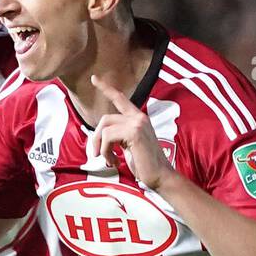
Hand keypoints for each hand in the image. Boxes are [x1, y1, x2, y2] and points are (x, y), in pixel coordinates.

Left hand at [88, 75, 172, 189]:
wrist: (161, 176)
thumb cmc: (145, 166)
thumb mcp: (130, 146)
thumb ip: (119, 136)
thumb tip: (101, 137)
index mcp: (138, 119)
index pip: (120, 98)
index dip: (106, 88)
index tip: (94, 78)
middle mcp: (138, 117)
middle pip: (105, 118)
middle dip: (97, 138)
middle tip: (97, 155)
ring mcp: (137, 123)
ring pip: (105, 128)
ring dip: (101, 147)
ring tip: (109, 160)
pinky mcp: (134, 132)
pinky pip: (108, 137)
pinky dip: (106, 151)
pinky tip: (114, 161)